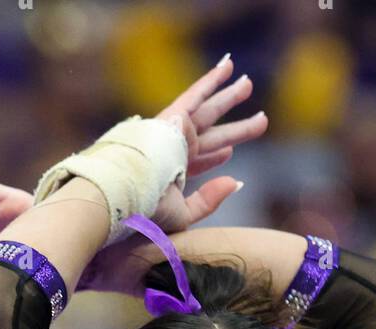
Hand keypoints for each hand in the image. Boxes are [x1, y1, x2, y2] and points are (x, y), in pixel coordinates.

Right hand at [77, 57, 266, 291]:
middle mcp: (171, 150)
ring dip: (228, 97)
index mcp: (169, 173)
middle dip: (230, 126)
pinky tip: (228, 67)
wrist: (121, 195)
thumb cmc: (144, 212)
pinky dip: (211, 81)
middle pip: (208, 135)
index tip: (229, 152)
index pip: (195, 162)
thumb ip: (208, 201)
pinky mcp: (171, 120)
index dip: (212, 157)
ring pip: (208, 113)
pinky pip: (196, 96)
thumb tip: (238, 181)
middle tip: (254, 118)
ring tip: (248, 83)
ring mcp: (170, 134)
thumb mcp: (182, 215)